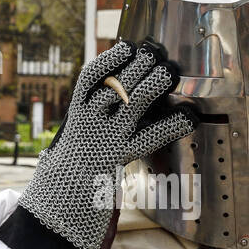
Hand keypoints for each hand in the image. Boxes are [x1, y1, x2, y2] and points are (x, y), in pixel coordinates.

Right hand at [0, 41, 195, 248]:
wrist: (60, 201)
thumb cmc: (76, 164)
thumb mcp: (78, 132)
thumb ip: (94, 110)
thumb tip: (123, 83)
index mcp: (77, 112)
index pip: (92, 77)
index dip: (112, 59)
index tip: (129, 46)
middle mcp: (89, 121)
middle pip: (116, 84)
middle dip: (138, 67)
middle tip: (157, 56)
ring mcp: (105, 137)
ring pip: (131, 101)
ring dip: (152, 83)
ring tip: (168, 71)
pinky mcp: (122, 157)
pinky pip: (150, 137)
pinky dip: (172, 125)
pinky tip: (188, 116)